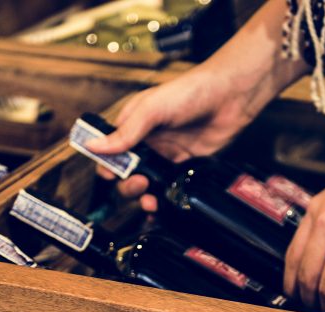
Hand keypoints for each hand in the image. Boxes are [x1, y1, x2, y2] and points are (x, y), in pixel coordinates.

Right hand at [85, 67, 266, 210]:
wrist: (230, 97)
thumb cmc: (190, 92)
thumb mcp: (152, 109)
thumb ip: (125, 132)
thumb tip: (94, 147)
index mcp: (132, 125)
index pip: (109, 152)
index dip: (107, 166)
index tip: (112, 175)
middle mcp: (146, 142)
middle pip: (125, 174)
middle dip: (127, 185)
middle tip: (140, 183)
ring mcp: (165, 156)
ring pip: (146, 185)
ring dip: (142, 197)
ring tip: (149, 199)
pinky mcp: (184, 167)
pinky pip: (168, 188)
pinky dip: (162, 200)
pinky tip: (161, 205)